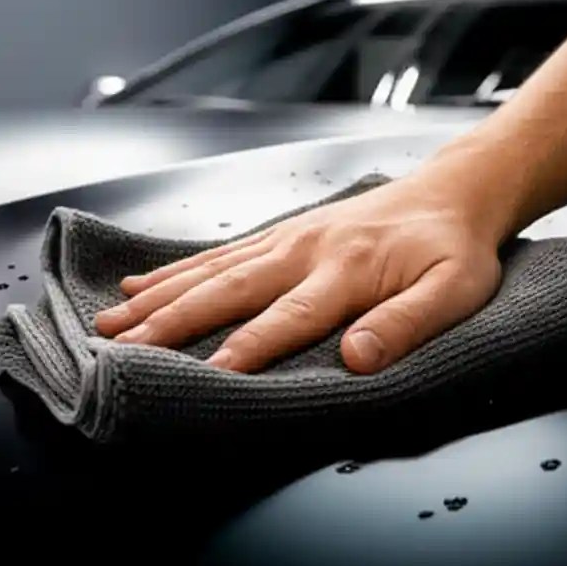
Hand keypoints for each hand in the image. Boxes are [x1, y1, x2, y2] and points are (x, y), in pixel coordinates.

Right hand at [94, 165, 504, 373]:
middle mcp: (304, 251)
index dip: (247, 349)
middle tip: (123, 348)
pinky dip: (176, 271)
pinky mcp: (280, 235)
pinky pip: (220, 254)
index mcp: (346, 271)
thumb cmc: (455, 250)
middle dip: (173, 322)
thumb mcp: (454, 291)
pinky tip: (141, 286)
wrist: (453, 191)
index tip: (207, 374)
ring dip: (160, 299)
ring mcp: (287, 240)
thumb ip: (407, 323)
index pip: (287, 318)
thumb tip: (356, 357)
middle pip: (229, 291)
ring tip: (111, 323)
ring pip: (212, 272)